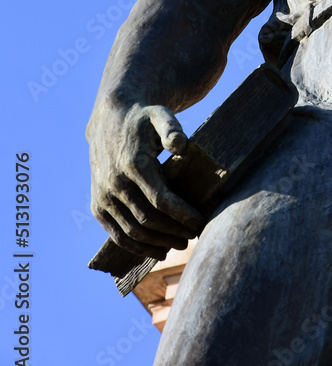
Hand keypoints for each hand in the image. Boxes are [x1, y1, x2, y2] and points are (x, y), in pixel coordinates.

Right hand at [88, 103, 204, 260]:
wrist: (108, 121)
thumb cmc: (142, 119)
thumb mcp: (159, 115)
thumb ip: (171, 128)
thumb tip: (180, 144)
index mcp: (132, 164)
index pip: (160, 199)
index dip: (181, 214)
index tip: (200, 222)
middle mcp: (114, 183)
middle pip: (148, 219)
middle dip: (173, 231)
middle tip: (194, 235)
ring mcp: (103, 197)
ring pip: (132, 231)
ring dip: (158, 243)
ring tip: (180, 244)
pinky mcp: (97, 206)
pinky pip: (117, 234)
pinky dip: (137, 247)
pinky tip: (157, 250)